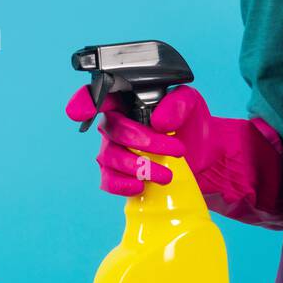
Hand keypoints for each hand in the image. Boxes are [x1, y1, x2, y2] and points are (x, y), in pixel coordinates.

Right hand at [65, 85, 215, 195]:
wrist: (203, 151)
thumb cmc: (190, 121)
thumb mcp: (191, 103)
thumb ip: (178, 103)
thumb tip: (158, 122)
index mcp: (126, 100)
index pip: (98, 96)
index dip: (83, 102)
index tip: (80, 113)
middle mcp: (115, 124)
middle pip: (114, 131)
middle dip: (145, 142)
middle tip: (177, 149)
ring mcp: (114, 149)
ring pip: (111, 157)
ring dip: (140, 166)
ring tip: (167, 174)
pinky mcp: (119, 173)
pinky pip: (109, 181)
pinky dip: (123, 185)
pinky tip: (140, 187)